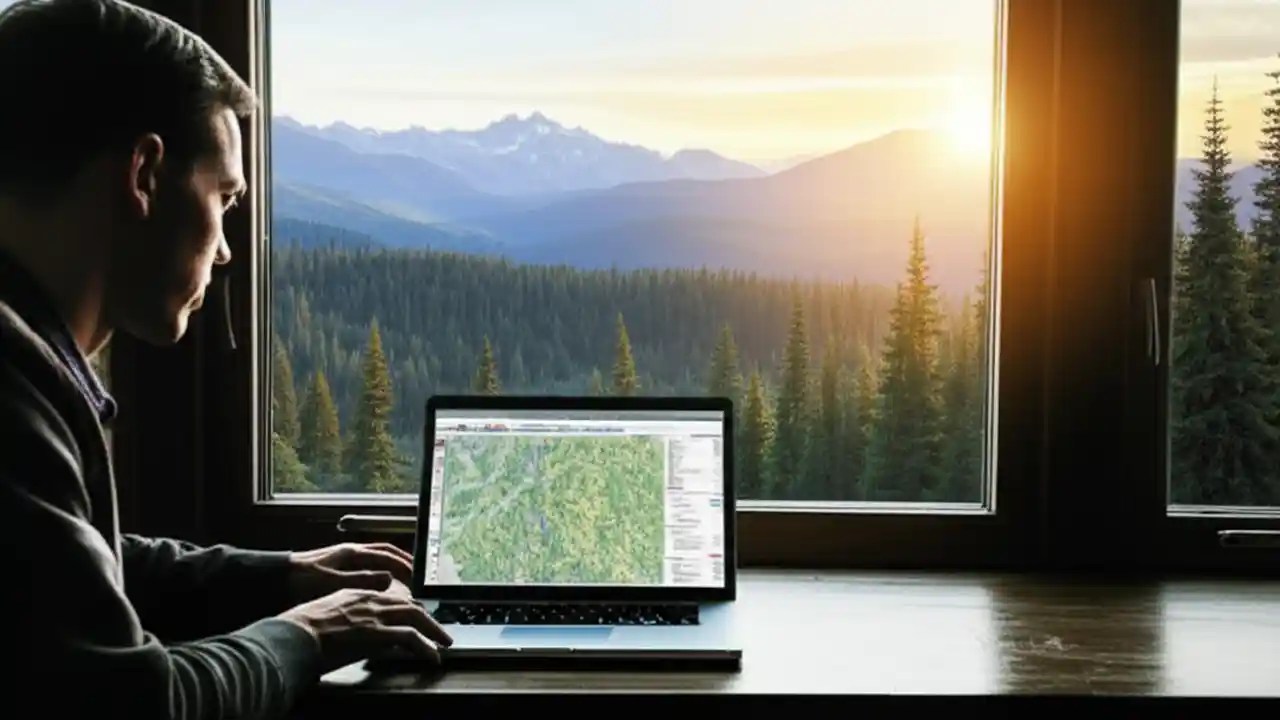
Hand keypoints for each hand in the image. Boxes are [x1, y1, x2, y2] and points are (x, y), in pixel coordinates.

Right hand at [279, 586, 451, 670]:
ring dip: (433, 630)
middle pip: (408, 604)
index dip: (408, 607)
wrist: (292, 635)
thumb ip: (347, 617)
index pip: (391, 597)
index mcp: (356, 593)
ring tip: (443, 642)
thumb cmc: (301, 630)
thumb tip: (358, 630)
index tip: (417, 615)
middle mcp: (368, 599)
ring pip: (415, 616)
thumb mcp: (328, 615)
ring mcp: (373, 615)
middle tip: (438, 630)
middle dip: (427, 617)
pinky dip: (425, 647)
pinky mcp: (375, 632)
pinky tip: (431, 656)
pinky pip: (410, 638)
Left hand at [286, 542, 413, 601]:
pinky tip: (377, 588)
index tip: (420, 577)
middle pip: (385, 553)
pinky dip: (378, 574)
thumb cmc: (302, 581)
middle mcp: (351, 552)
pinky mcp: (336, 568)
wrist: (274, 579)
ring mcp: (343, 558)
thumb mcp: (333, 582)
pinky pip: (366, 567)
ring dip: (392, 568)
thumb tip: (390, 579)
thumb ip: (362, 580)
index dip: (406, 565)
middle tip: (418, 577)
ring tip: (403, 582)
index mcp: (353, 553)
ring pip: (376, 559)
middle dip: (403, 563)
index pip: (388, 554)